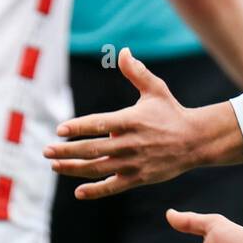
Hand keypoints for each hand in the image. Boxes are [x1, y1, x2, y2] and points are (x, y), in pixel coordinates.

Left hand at [46, 48, 242, 199]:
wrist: (196, 141)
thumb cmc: (172, 112)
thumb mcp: (156, 89)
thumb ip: (136, 72)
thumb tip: (123, 51)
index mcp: (131, 120)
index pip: (99, 124)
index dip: (79, 127)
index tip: (61, 129)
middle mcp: (130, 143)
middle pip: (92, 149)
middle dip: (67, 151)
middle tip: (47, 150)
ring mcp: (134, 163)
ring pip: (98, 169)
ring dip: (74, 168)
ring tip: (55, 166)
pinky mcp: (139, 178)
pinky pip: (113, 186)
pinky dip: (95, 191)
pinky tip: (79, 192)